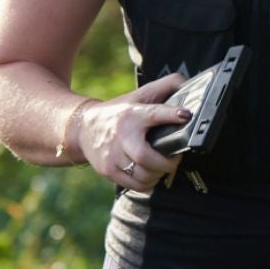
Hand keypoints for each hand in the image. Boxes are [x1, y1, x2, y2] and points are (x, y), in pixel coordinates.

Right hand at [79, 72, 192, 190]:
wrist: (83, 128)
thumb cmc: (118, 112)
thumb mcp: (139, 96)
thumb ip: (164, 87)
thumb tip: (186, 83)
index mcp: (132, 114)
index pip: (153, 113)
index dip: (171, 114)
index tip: (185, 115)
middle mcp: (121, 136)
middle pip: (145, 157)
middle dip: (166, 163)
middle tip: (174, 160)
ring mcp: (112, 155)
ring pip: (142, 175)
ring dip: (158, 174)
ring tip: (161, 167)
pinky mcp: (108, 170)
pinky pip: (136, 186)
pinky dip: (148, 183)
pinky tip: (150, 174)